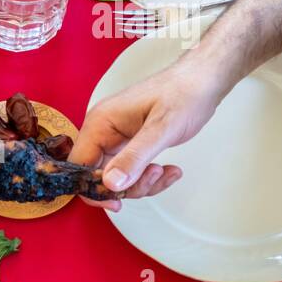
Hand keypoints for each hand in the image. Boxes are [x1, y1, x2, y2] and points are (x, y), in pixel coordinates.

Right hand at [71, 61, 225, 210]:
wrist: (203, 80)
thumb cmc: (184, 95)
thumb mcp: (161, 129)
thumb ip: (134, 158)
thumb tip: (109, 184)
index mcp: (100, 123)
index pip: (79, 165)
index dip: (92, 187)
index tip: (118, 201)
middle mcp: (101, 131)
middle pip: (96, 175)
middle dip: (125, 186)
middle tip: (154, 178)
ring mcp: (114, 138)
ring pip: (115, 176)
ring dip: (141, 183)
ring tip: (166, 171)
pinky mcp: (128, 143)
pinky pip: (129, 170)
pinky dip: (148, 177)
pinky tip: (170, 170)